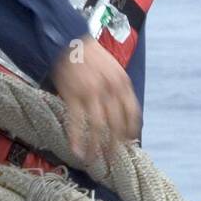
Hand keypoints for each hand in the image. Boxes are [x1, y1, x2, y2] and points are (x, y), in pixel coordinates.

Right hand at [49, 35, 141, 166]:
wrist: (68, 41)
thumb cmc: (90, 56)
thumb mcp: (112, 69)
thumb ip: (118, 88)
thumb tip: (121, 111)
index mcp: (122, 83)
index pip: (132, 113)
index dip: (131, 131)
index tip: (129, 143)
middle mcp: (109, 89)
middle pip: (116, 124)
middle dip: (115, 145)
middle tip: (111, 159)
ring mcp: (91, 93)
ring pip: (98, 127)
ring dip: (96, 147)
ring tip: (93, 159)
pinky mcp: (73, 95)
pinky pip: (76, 122)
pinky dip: (76, 139)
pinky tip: (77, 150)